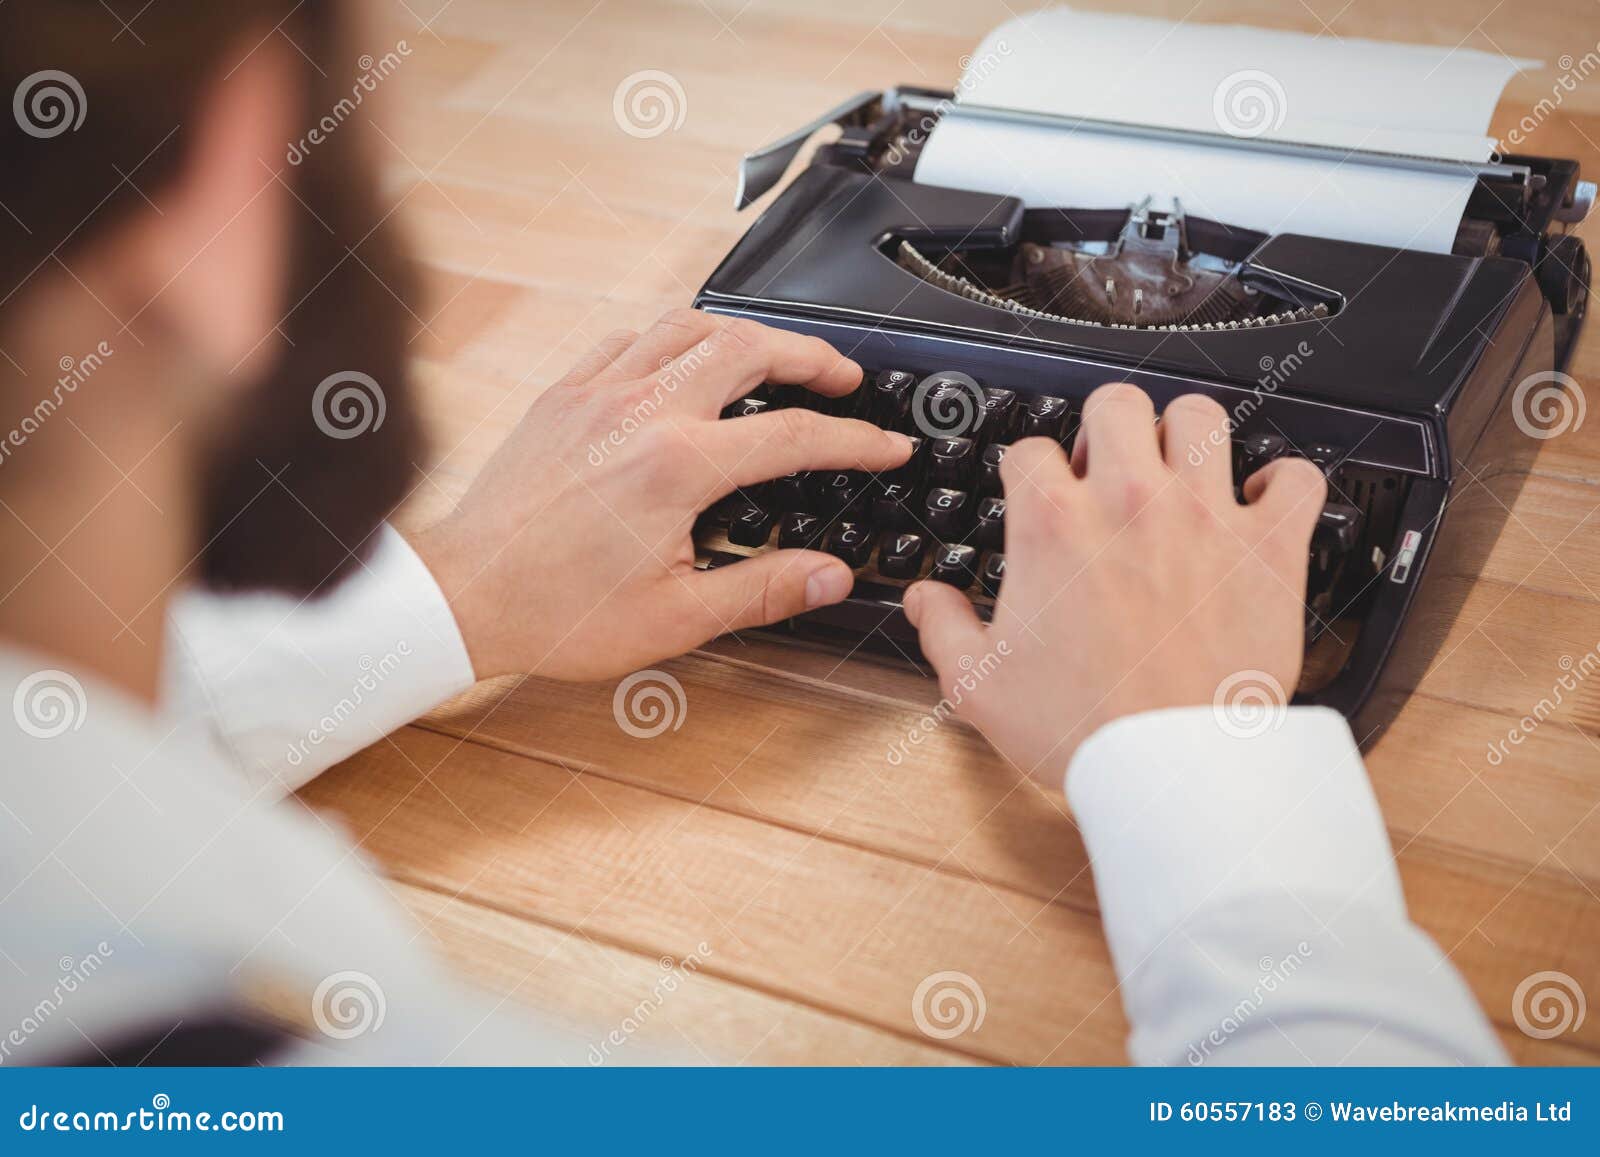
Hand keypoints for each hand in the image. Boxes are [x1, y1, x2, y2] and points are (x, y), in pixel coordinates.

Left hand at [408, 310, 910, 680]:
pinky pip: (628, 338)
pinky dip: (672, 338)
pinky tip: (684, 359)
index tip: (885, 446)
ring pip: (687, 325)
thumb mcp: (676, 619)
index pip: (794, 435)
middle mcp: (640, 414)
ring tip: (775, 354)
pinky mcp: (563, 396)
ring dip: (744, 332)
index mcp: (677, 468)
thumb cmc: (555, 612)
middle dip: (809, 355)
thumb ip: (763, 590)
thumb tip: (830, 576)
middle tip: (842, 377)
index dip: (855, 440)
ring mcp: (597, 395)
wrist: (464, 595)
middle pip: (747, 347)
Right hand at [902, 382, 1326, 780]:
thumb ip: (944, 628)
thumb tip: (926, 597)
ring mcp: (1204, 517)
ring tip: (1180, 469)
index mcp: (1053, 525)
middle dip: (1105, 428)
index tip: (1040, 498)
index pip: (1029, 451)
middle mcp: (1129, 502)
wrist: (1169, 767)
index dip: (1030, 474)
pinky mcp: (1267, 548)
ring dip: (1185, 436)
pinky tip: (1260, 501)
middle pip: (1115, 404)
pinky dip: (1280, 481)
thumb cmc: (1082, 727)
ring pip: (1200, 417)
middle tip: (1108, 468)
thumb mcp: (979, 685)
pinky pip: (1293, 478)